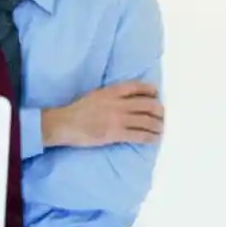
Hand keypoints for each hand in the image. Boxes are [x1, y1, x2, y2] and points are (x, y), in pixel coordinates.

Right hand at [42, 81, 163, 146]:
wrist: (65, 124)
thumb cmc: (77, 110)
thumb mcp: (95, 95)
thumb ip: (111, 95)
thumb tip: (127, 99)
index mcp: (111, 92)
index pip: (137, 87)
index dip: (150, 90)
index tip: (156, 94)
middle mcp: (118, 104)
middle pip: (147, 104)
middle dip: (158, 110)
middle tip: (161, 115)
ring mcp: (118, 119)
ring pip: (147, 121)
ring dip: (158, 125)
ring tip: (160, 128)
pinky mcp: (116, 133)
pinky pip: (140, 135)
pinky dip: (151, 137)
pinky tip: (154, 139)